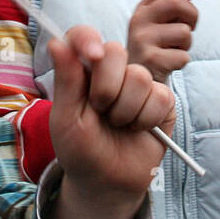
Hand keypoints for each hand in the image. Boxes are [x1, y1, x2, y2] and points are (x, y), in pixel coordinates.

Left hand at [49, 26, 173, 205]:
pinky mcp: (162, 100)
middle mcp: (112, 72)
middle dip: (105, 88)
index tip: (91, 56)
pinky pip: (159, 96)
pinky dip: (146, 119)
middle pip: (115, 51)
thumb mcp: (65, 118)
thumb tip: (56, 42)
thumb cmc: (81, 150)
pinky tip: (138, 129)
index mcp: (84, 71)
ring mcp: (139, 84)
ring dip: (125, 110)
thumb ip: (66, 80)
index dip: (87, 39)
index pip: (84, 37)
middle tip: (99, 112)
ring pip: (139, 77)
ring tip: (118, 125)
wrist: (107, 181)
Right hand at [127, 0, 204, 80]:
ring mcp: (142, 40)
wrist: (138, 81)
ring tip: (174, 50)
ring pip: (184, 32)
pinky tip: (169, 64)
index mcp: (142, 8)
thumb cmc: (155, 50)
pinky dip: (182, 61)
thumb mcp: (159, 24)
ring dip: (187, 43)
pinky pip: (183, 55)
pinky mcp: (150, 60)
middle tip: (190, 29)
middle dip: (192, 15)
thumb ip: (172, 7)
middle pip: (176, 2)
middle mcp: (138, 21)